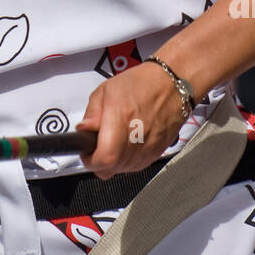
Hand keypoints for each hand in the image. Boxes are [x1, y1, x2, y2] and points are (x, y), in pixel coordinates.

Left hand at [76, 60, 186, 178]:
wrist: (171, 85)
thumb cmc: (142, 84)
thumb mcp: (106, 90)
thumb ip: (91, 113)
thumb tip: (83, 130)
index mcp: (120, 119)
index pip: (104, 158)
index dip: (90, 161)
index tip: (86, 154)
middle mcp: (136, 136)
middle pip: (112, 168)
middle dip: (99, 162)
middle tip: (96, 148)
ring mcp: (149, 147)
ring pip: (123, 170)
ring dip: (113, 162)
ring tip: (113, 143)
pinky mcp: (157, 152)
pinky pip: (137, 166)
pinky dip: (127, 161)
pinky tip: (126, 145)